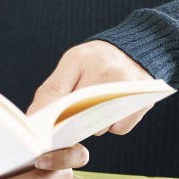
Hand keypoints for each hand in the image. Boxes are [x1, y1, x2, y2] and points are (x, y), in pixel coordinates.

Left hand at [27, 40, 154, 134]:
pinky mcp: (143, 100)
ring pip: (99, 125)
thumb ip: (53, 88)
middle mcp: (104, 69)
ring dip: (94, 124)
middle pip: (76, 113)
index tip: (43, 130)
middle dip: (71, 121)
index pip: (56, 93)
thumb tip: (34, 117)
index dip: (47, 114)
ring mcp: (126, 85)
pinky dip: (114, 125)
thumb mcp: (73, 64)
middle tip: (71, 117)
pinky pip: (118, 128)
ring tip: (98, 104)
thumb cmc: (97, 60)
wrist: (138, 49)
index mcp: (79, 58)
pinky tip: (115, 108)